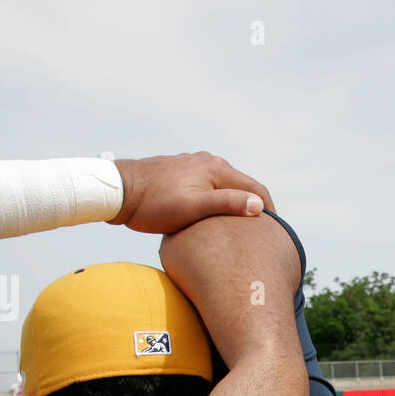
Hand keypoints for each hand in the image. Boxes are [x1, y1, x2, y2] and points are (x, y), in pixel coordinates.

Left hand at [113, 153, 274, 233]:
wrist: (117, 192)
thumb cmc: (153, 204)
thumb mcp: (193, 208)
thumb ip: (227, 204)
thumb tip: (258, 206)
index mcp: (216, 168)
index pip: (255, 188)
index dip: (269, 211)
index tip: (276, 232)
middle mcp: (208, 162)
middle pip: (241, 186)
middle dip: (253, 208)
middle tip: (261, 233)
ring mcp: (193, 166)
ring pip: (224, 187)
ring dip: (235, 204)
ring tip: (238, 228)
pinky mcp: (181, 173)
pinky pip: (208, 188)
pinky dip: (217, 202)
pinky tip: (212, 217)